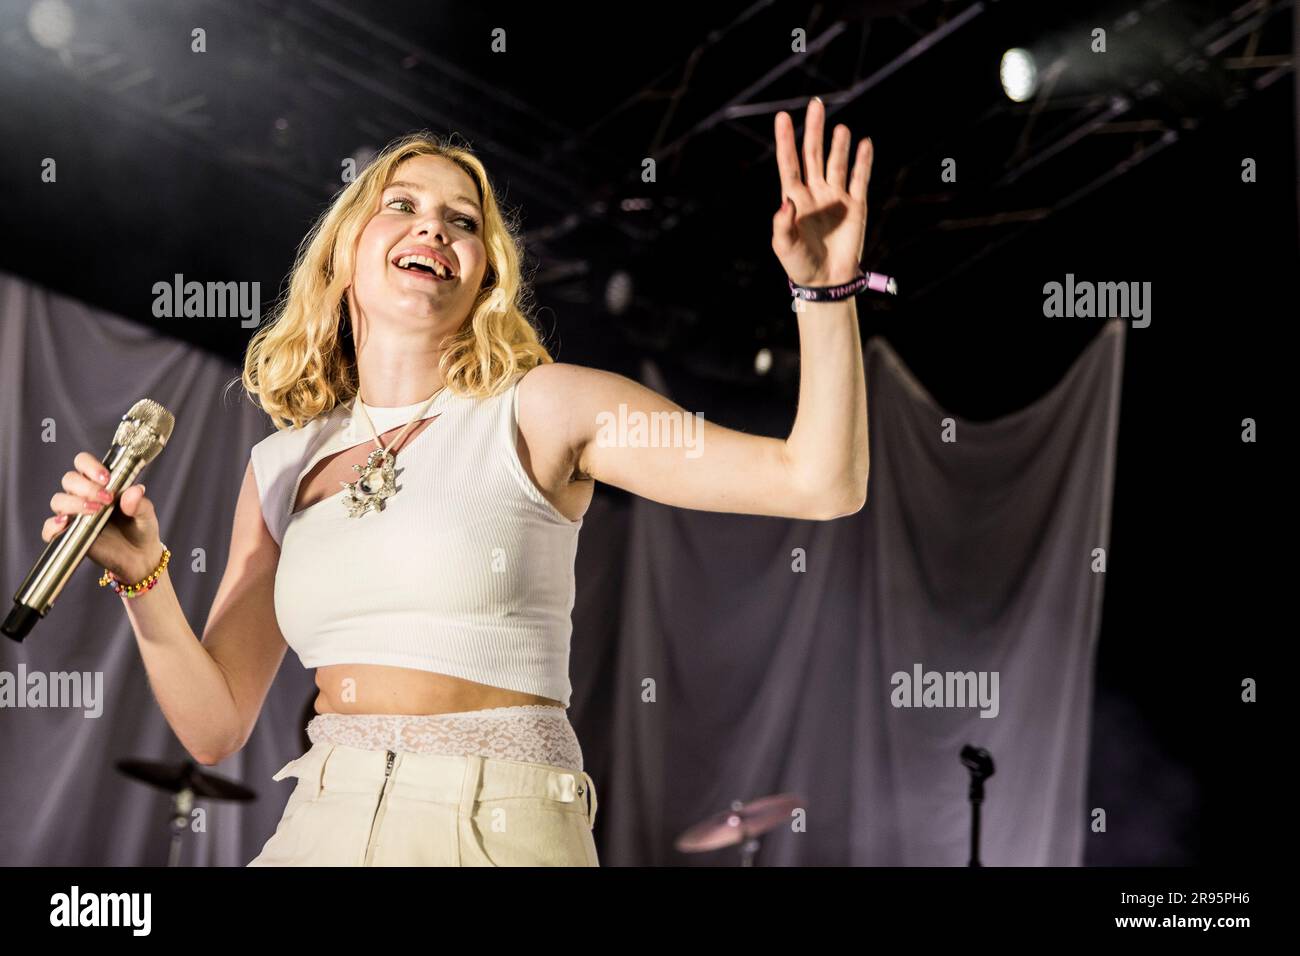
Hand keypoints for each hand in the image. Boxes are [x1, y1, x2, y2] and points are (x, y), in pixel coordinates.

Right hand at [41, 451, 162, 583]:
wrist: (140, 557)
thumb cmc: (141, 529)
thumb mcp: (146, 515)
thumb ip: (140, 503)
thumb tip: (136, 490)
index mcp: (101, 484)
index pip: (83, 463)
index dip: (90, 466)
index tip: (107, 478)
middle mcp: (84, 496)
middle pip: (70, 479)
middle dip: (86, 486)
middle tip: (107, 499)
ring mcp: (74, 515)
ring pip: (58, 500)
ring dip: (73, 503)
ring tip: (95, 511)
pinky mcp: (68, 535)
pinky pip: (49, 528)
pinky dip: (52, 525)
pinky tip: (65, 524)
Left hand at [771, 96, 873, 286]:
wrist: (826, 281)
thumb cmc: (800, 265)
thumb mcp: (784, 246)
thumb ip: (782, 224)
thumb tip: (786, 200)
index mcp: (794, 199)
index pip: (789, 163)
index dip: (786, 141)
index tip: (782, 117)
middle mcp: (814, 193)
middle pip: (813, 155)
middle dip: (814, 130)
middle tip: (816, 105)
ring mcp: (836, 197)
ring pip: (837, 163)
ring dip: (839, 145)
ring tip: (840, 127)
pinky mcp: (855, 206)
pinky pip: (860, 178)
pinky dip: (863, 160)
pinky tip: (865, 143)